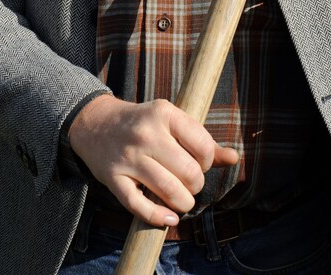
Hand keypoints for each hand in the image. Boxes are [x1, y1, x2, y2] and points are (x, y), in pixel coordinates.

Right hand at [67, 95, 237, 226]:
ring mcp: (128, 156)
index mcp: (164, 113)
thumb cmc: (143, 124)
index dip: (207, 162)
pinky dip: (158, 217)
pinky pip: (139, 206)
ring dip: (183, 204)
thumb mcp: (171, 122)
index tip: (198, 162)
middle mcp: (146, 133)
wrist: (95, 123)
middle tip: (188, 183)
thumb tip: (234, 158)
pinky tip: (168, 217)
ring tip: (181, 200)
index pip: (204, 147)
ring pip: (169, 191)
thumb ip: (202, 140)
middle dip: (195, 186)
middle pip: (189, 173)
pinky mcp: (112, 177)